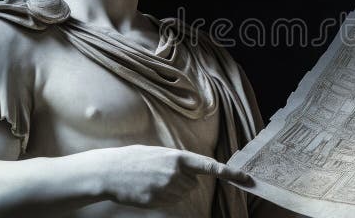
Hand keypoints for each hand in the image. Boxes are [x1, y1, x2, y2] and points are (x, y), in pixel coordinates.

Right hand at [94, 144, 249, 207]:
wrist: (109, 171)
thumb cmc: (134, 158)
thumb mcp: (159, 153)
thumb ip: (178, 162)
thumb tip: (192, 175)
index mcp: (178, 157)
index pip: (210, 166)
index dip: (229, 173)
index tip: (245, 178)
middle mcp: (175, 174)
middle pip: (193, 183)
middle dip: (182, 179)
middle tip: (160, 172)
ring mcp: (166, 189)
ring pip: (182, 193)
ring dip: (172, 188)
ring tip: (151, 179)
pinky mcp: (157, 201)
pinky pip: (170, 201)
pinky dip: (163, 197)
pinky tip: (147, 189)